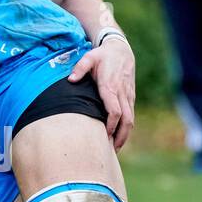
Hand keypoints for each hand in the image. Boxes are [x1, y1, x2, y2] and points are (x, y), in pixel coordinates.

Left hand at [69, 34, 135, 149]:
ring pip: (131, 120)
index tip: (104, 136)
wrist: (121, 49)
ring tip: (115, 149)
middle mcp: (122, 93)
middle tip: (111, 151)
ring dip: (124, 135)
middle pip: (126, 120)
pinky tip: (118, 137)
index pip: (115, 111)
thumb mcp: (90, 57)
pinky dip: (126, 128)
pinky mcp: (130, 97)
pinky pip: (131, 116)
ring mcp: (128, 96)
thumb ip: (80, 68)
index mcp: (111, 87)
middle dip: (120, 137)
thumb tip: (71, 79)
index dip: (111, 125)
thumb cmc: (102, 55)